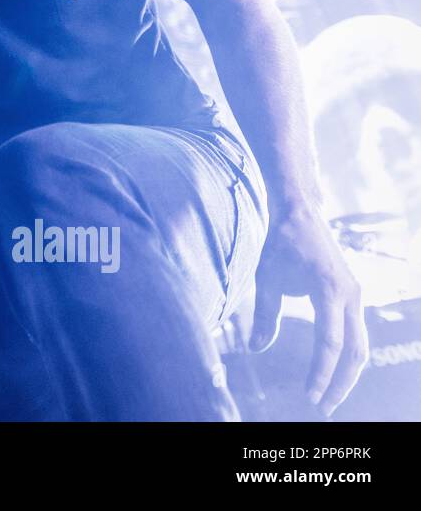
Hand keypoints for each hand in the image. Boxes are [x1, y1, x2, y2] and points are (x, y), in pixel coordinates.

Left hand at [249, 204, 367, 416]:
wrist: (298, 211)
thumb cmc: (279, 242)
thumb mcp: (266, 278)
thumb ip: (265, 316)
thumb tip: (257, 350)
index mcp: (329, 289)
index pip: (330, 342)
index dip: (320, 372)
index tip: (309, 396)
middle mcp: (350, 294)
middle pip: (355, 351)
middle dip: (340, 382)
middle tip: (322, 407)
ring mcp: (354, 294)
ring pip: (360, 344)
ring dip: (346, 372)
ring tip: (327, 396)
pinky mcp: (352, 293)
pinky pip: (354, 331)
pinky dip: (346, 355)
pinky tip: (331, 370)